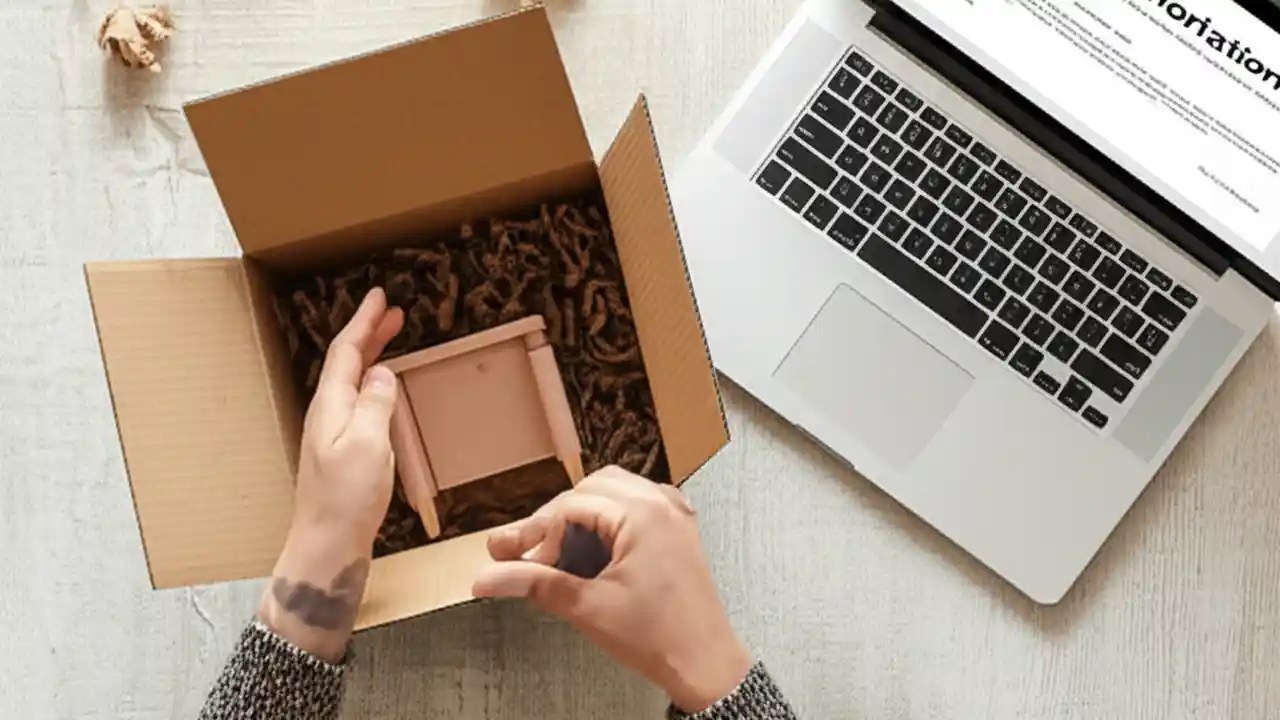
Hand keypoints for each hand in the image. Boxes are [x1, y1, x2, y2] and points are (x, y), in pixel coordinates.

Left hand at [258, 288, 403, 662]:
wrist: (326, 548)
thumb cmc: (346, 501)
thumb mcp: (367, 444)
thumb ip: (375, 403)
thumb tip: (381, 373)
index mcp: (330, 406)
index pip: (347, 351)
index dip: (364, 322)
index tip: (380, 296)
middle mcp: (326, 416)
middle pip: (346, 363)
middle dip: (369, 334)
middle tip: (393, 312)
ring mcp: (331, 436)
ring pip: (350, 382)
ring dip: (370, 357)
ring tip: (390, 341)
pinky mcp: (340, 455)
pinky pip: (356, 404)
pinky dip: (372, 385)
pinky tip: (382, 392)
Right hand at [472, 466, 751, 712]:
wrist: (704, 664)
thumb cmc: (659, 637)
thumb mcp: (588, 608)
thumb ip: (536, 584)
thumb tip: (488, 578)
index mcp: (642, 514)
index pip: (570, 506)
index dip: (539, 533)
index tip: (519, 560)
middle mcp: (661, 504)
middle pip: (591, 489)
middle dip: (556, 518)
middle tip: (532, 550)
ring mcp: (674, 515)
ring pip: (616, 490)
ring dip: (583, 513)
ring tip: (560, 547)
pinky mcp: (679, 531)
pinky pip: (640, 503)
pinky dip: (613, 516)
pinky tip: (599, 541)